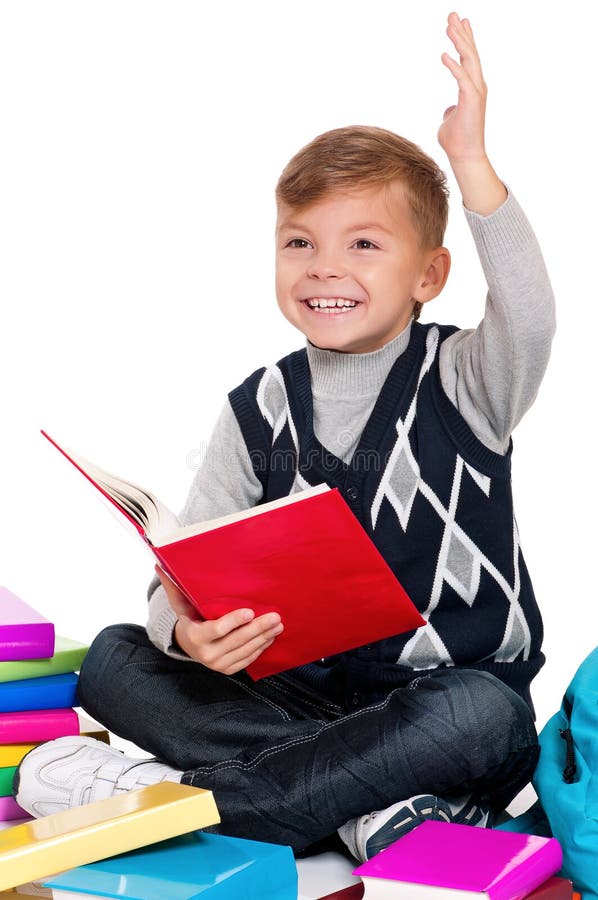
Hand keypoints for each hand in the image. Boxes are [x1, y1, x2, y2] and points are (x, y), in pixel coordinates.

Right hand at [156, 566, 283, 675]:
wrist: (188, 646)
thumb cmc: (189, 619)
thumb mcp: (180, 605)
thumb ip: (174, 587)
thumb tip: (160, 564)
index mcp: (195, 636)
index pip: (217, 629)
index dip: (234, 621)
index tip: (250, 611)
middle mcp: (206, 654)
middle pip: (237, 640)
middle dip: (258, 628)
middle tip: (275, 617)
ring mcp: (218, 664)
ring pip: (246, 651)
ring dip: (264, 637)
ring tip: (278, 625)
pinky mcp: (229, 670)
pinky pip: (248, 659)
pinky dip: (261, 648)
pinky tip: (271, 637)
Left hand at [438, 12, 486, 163]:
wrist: (464, 155)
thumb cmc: (457, 140)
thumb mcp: (450, 120)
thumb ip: (450, 110)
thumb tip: (448, 109)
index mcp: (472, 88)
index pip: (469, 58)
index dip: (464, 40)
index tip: (459, 23)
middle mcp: (477, 86)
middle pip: (470, 53)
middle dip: (461, 33)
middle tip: (452, 15)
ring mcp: (476, 92)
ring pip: (468, 61)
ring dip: (459, 42)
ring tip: (450, 25)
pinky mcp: (471, 101)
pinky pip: (461, 79)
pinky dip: (453, 66)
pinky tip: (444, 54)